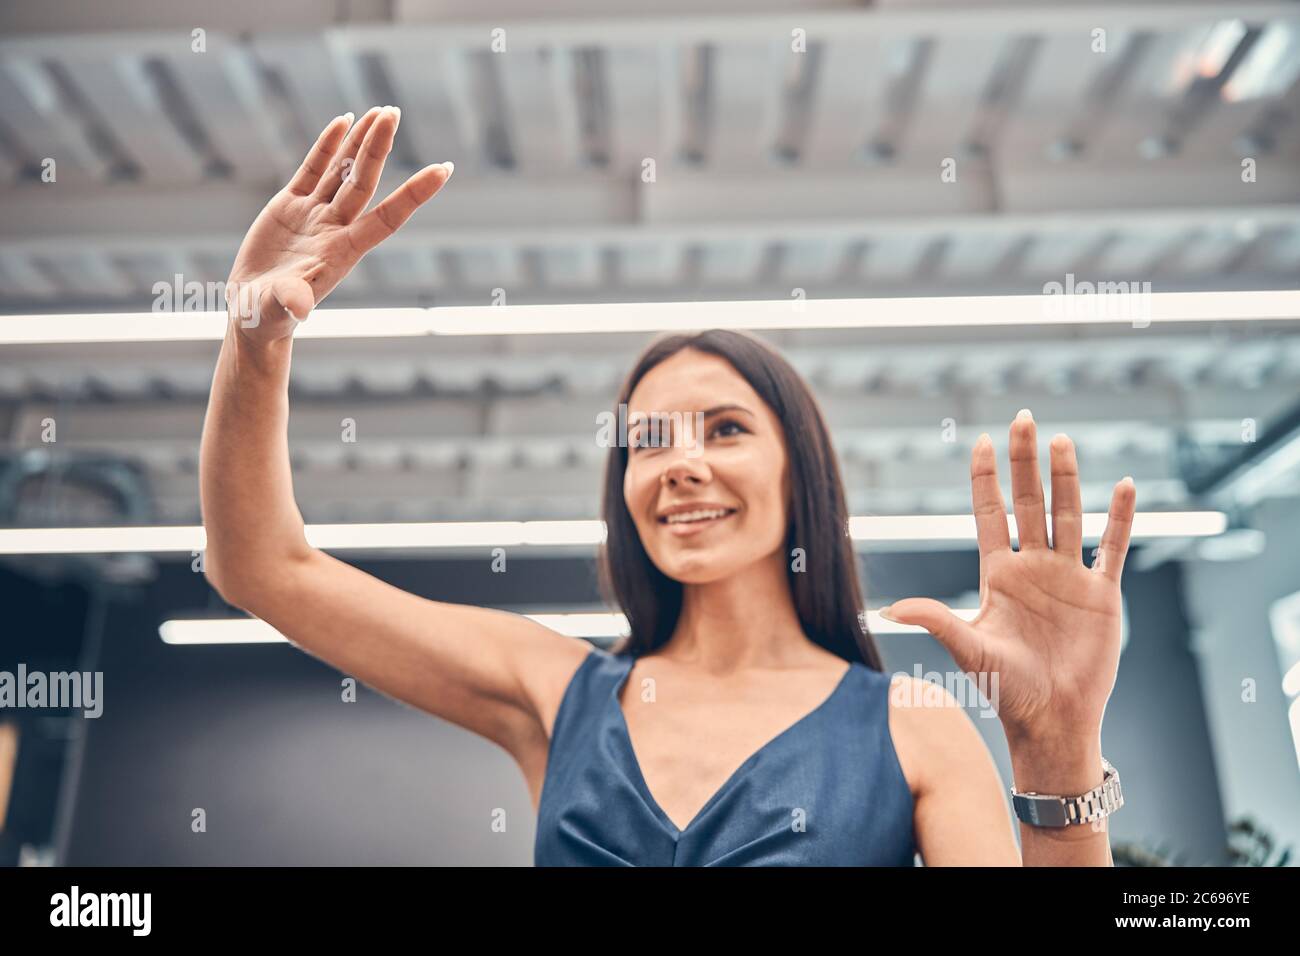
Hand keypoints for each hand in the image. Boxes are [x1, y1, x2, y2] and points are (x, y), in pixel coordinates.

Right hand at [225, 105, 452, 342]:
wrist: (252, 313)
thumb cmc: (268, 317)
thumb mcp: (276, 309)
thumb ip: (290, 302)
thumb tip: (301, 307)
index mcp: (342, 252)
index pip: (388, 217)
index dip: (414, 194)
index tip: (444, 169)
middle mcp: (334, 228)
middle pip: (363, 181)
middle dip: (378, 147)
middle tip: (394, 112)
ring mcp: (314, 215)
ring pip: (342, 170)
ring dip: (361, 142)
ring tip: (380, 111)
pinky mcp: (290, 206)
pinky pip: (313, 168)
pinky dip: (328, 145)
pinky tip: (345, 121)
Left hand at [881, 410, 1135, 744]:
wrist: (1050, 720)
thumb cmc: (1004, 689)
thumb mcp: (968, 649)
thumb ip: (935, 621)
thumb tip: (889, 609)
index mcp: (998, 574)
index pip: (990, 513)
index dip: (986, 478)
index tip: (981, 440)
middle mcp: (1032, 567)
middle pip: (1028, 502)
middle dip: (1024, 461)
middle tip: (1023, 418)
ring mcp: (1068, 578)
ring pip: (1068, 515)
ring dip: (1067, 479)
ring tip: (1062, 440)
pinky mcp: (1100, 595)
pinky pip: (1112, 548)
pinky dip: (1121, 518)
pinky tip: (1126, 486)